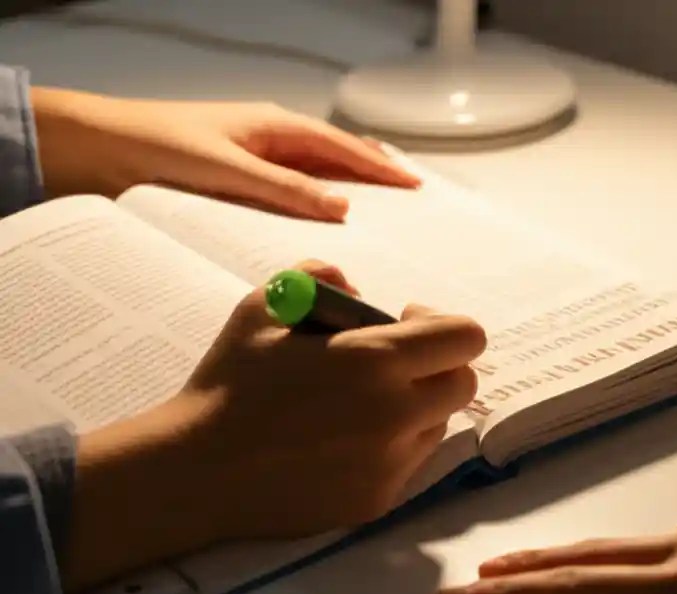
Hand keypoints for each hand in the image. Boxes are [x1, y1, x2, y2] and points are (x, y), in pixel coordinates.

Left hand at [31, 87, 420, 220]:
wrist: (100, 149)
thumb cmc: (160, 146)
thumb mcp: (229, 171)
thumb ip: (286, 190)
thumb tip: (342, 207)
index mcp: (276, 127)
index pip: (344, 148)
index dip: (383, 168)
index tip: (416, 185)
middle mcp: (271, 140)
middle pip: (337, 158)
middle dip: (375, 176)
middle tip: (411, 197)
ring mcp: (256, 159)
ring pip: (316, 176)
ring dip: (347, 192)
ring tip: (380, 212)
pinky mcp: (238, 181)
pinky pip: (290, 192)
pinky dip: (315, 204)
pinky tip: (323, 223)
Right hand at [63, 261, 485, 593]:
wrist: (196, 471)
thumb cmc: (230, 383)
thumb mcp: (265, 307)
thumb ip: (319, 279)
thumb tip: (354, 287)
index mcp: (376, 361)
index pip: (465, 337)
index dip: (440, 324)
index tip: (404, 321)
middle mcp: (397, 415)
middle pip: (463, 383)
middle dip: (437, 365)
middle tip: (391, 361)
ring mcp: (391, 464)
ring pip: (439, 424)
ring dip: (417, 405)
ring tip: (363, 401)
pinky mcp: (378, 500)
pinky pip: (409, 462)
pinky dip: (393, 444)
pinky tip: (344, 438)